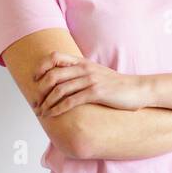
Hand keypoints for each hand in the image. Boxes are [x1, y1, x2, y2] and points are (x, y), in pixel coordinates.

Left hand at [31, 52, 145, 116]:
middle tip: (35, 102)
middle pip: (52, 75)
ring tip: (41, 112)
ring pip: (59, 90)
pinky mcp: (96, 93)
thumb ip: (80, 73)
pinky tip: (52, 115)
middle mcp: (84, 68)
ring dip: (46, 103)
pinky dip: (57, 109)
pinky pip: (71, 101)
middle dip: (40, 91)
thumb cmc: (116, 85)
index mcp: (82, 62)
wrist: (137, 89)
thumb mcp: (96, 73)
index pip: (54, 57)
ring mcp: (90, 80)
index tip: (34, 80)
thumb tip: (63, 81)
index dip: (40, 67)